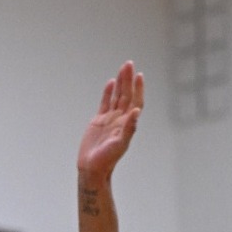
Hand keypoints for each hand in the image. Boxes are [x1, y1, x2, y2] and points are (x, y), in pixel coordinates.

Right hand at [77, 61, 144, 179]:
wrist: (92, 167)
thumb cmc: (107, 159)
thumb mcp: (120, 144)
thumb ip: (129, 128)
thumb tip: (136, 112)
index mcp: (127, 123)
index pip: (135, 101)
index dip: (138, 89)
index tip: (139, 75)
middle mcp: (120, 118)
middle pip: (126, 95)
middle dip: (128, 79)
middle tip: (128, 64)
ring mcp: (110, 119)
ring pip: (116, 96)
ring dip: (120, 82)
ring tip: (122, 68)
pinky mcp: (99, 121)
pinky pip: (105, 103)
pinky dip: (107, 92)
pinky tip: (110, 83)